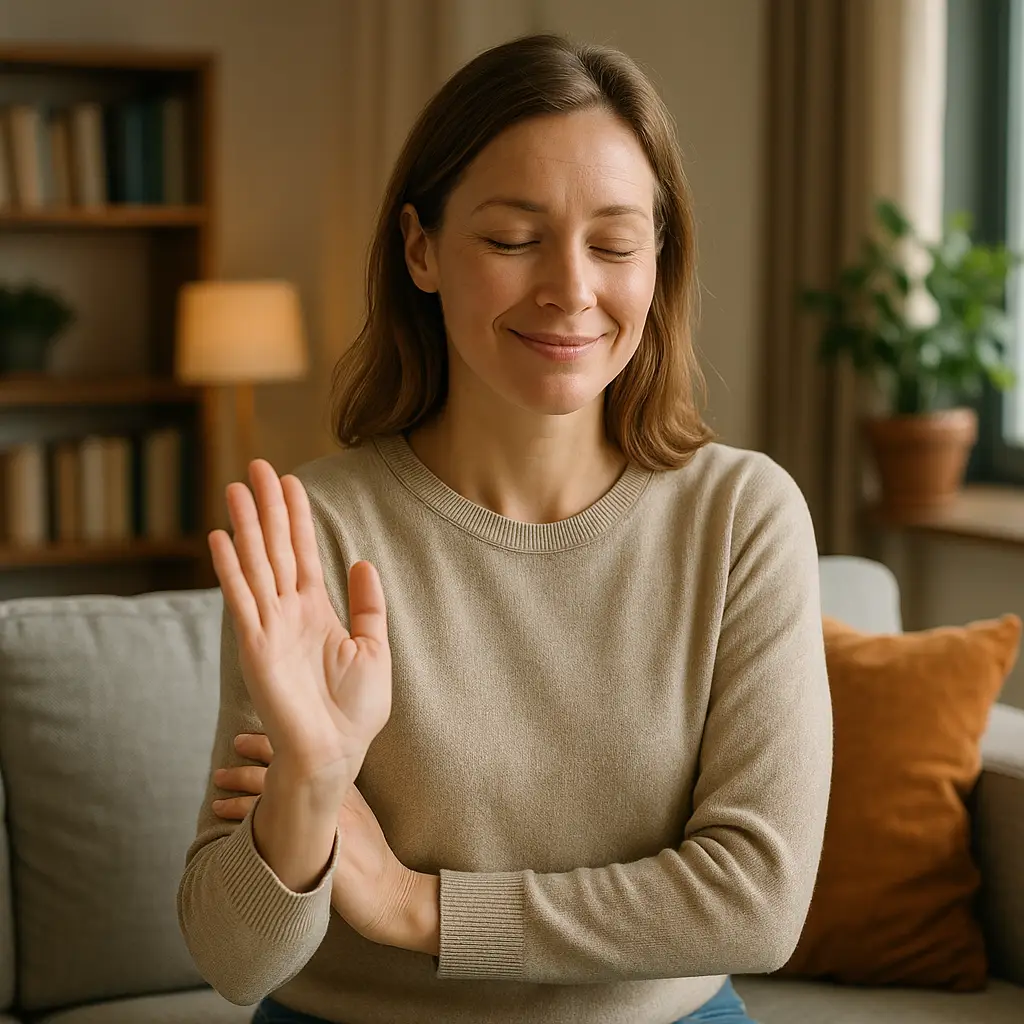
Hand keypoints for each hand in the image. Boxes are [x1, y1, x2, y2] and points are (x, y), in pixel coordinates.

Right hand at [209, 460, 391, 795]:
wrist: (337, 752)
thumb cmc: (354, 710)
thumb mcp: (374, 649)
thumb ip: (368, 607)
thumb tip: (363, 562)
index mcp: (316, 610)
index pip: (304, 552)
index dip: (297, 517)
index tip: (291, 481)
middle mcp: (288, 612)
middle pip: (276, 547)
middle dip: (268, 507)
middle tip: (258, 467)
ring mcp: (269, 626)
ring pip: (257, 564)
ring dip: (247, 526)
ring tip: (237, 488)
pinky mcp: (256, 646)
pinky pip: (241, 599)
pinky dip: (230, 568)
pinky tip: (221, 538)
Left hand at [213, 733, 437, 950]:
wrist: (387, 890)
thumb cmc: (373, 857)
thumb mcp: (359, 814)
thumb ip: (336, 793)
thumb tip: (307, 781)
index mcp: (341, 784)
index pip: (303, 749)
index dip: (272, 740)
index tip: (248, 737)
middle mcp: (328, 795)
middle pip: (284, 763)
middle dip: (252, 756)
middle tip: (230, 752)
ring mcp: (316, 819)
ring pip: (269, 792)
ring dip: (239, 788)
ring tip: (216, 791)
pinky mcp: (306, 846)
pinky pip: (266, 826)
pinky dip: (242, 819)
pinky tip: (223, 822)